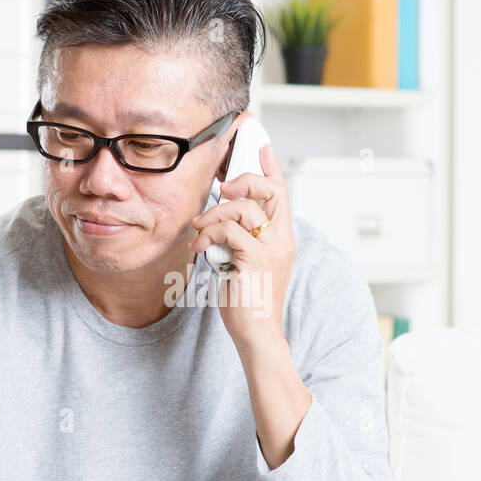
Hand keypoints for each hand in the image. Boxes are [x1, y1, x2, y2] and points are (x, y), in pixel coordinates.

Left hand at [189, 123, 293, 351]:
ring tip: (199, 230)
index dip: (271, 168)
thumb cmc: (248, 301)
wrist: (256, 334)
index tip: (261, 146)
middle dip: (244, 180)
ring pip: (243, 209)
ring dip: (214, 214)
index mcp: (281, 239)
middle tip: (222, 188)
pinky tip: (199, 249)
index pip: (281, 195)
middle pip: (271, 191)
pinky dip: (208, 235)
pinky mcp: (256, 260)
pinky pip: (229, 232)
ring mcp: (271, 250)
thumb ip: (238, 239)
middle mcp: (281, 240)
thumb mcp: (244, 263)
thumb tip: (216, 218)